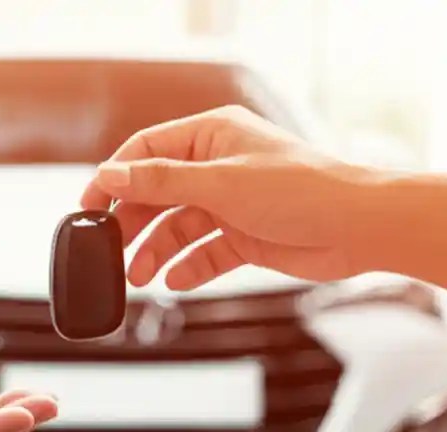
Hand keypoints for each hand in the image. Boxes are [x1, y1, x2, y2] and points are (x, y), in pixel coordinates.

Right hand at [81, 105, 382, 288]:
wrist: (358, 227)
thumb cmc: (300, 190)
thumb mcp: (218, 183)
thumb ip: (160, 182)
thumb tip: (110, 176)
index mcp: (211, 136)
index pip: (146, 151)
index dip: (114, 179)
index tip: (88, 208)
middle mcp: (219, 166)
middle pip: (158, 194)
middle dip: (134, 225)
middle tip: (111, 253)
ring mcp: (232, 203)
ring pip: (179, 228)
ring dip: (157, 252)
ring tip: (140, 277)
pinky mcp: (246, 237)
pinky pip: (206, 254)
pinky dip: (190, 267)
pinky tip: (177, 281)